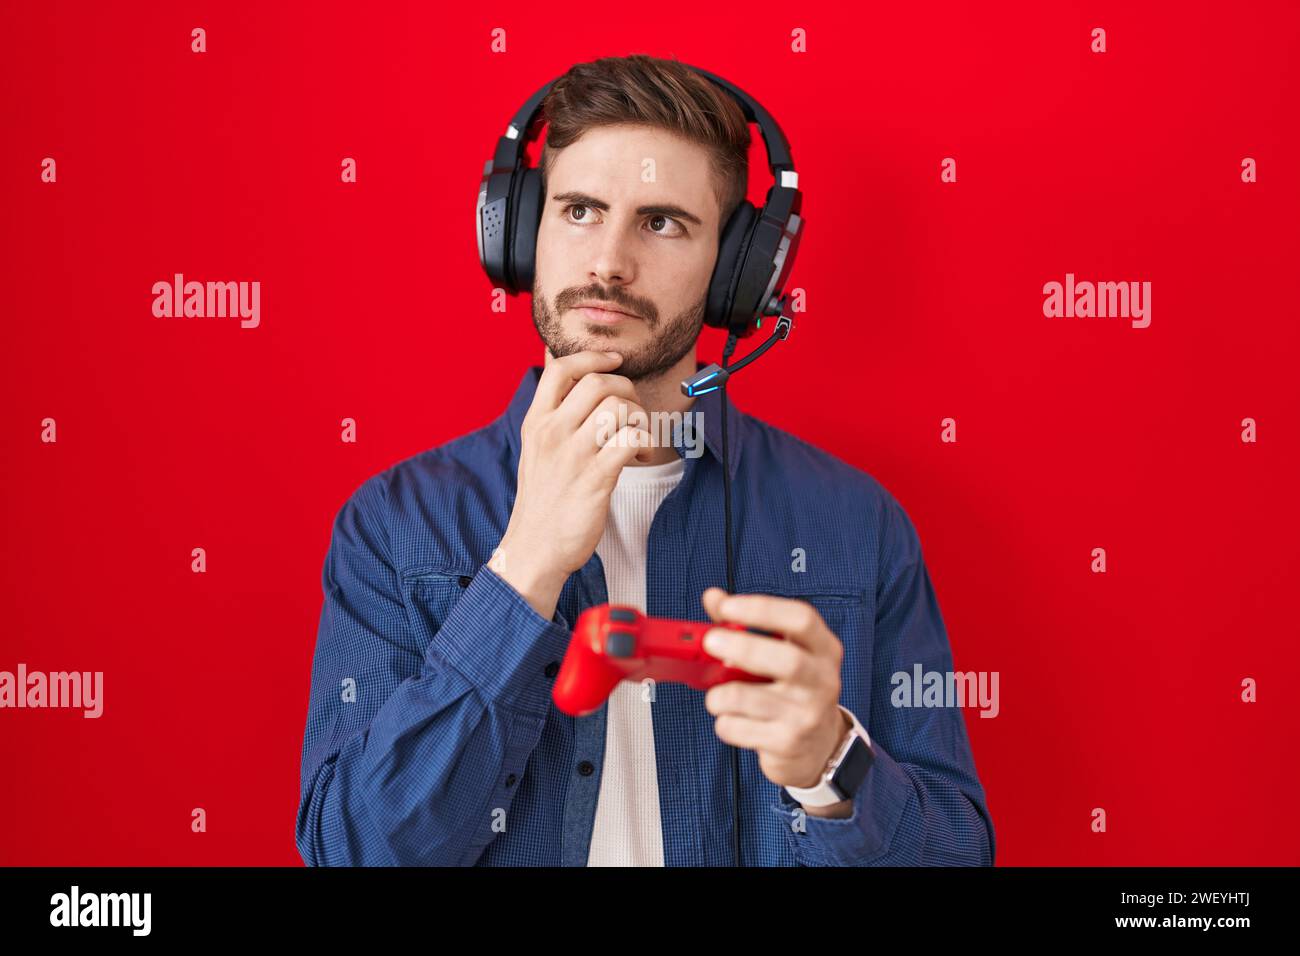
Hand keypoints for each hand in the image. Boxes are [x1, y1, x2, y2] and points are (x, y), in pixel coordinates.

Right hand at [491, 350, 653, 619]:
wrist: (535, 549)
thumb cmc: (542, 499)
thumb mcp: (534, 449)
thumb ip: (550, 412)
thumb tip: (554, 363)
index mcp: (537, 422)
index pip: (561, 369)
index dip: (593, 356)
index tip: (615, 359)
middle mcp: (553, 433)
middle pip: (598, 383)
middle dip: (627, 390)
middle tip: (633, 413)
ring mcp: (573, 455)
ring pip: (618, 408)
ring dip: (639, 419)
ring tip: (638, 439)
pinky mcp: (596, 479)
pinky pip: (631, 440)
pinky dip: (645, 443)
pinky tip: (642, 457)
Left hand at [700, 587, 854, 817]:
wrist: (818, 747)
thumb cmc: (793, 690)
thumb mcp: (781, 652)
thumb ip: (746, 624)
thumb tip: (712, 597)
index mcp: (824, 649)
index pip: (801, 619)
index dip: (762, 609)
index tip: (727, 606)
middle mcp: (822, 680)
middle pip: (787, 660)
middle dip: (743, 648)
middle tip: (710, 641)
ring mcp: (808, 714)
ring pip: (752, 699)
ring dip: (721, 694)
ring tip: (716, 695)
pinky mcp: (788, 743)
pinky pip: (740, 728)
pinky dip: (724, 722)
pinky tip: (731, 719)